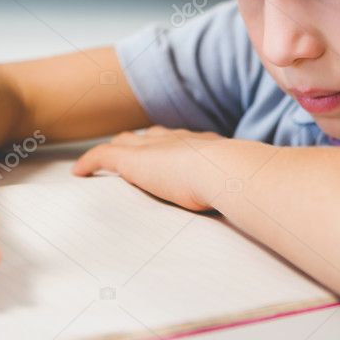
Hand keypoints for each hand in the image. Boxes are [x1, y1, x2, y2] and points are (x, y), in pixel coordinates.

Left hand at [71, 125, 229, 210]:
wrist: (225, 171)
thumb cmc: (239, 182)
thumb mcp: (242, 184)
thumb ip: (243, 190)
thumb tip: (260, 203)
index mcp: (203, 145)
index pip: (181, 141)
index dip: (169, 146)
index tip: (167, 155)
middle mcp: (177, 139)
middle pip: (150, 136)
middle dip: (140, 143)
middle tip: (131, 153)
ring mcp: (154, 148)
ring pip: (126, 142)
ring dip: (115, 151)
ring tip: (102, 163)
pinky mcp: (132, 160)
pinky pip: (103, 156)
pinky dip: (90, 162)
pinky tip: (78, 172)